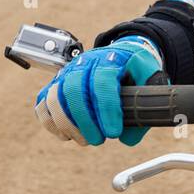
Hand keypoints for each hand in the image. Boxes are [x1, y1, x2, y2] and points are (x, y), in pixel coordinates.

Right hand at [34, 36, 162, 146]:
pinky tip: (67, 135)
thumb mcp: (151, 79)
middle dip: (85, 121)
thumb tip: (127, 139)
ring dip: (67, 124)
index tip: (114, 133)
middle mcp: (85, 62)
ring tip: (85, 140)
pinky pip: (43, 103)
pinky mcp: (55, 83)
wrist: (122, 53)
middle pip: (74, 89)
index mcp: (111, 58)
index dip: (107, 110)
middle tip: (98, 140)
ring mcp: (67, 72)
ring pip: (55, 97)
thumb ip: (145, 106)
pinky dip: (51, 122)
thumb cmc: (136, 70)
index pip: (102, 82)